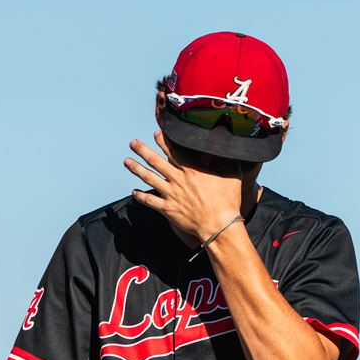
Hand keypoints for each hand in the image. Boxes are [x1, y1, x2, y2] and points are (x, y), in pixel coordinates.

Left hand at [125, 131, 244, 241]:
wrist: (219, 226)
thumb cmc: (228, 201)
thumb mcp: (233, 176)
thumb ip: (229, 161)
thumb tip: (233, 149)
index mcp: (191, 170)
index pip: (173, 151)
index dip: (162, 140)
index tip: (155, 134)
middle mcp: (178, 180)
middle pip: (155, 161)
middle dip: (142, 150)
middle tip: (133, 143)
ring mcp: (171, 195)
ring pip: (149, 178)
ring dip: (136, 168)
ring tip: (127, 161)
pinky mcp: (168, 209)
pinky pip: (150, 201)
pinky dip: (141, 196)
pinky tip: (134, 192)